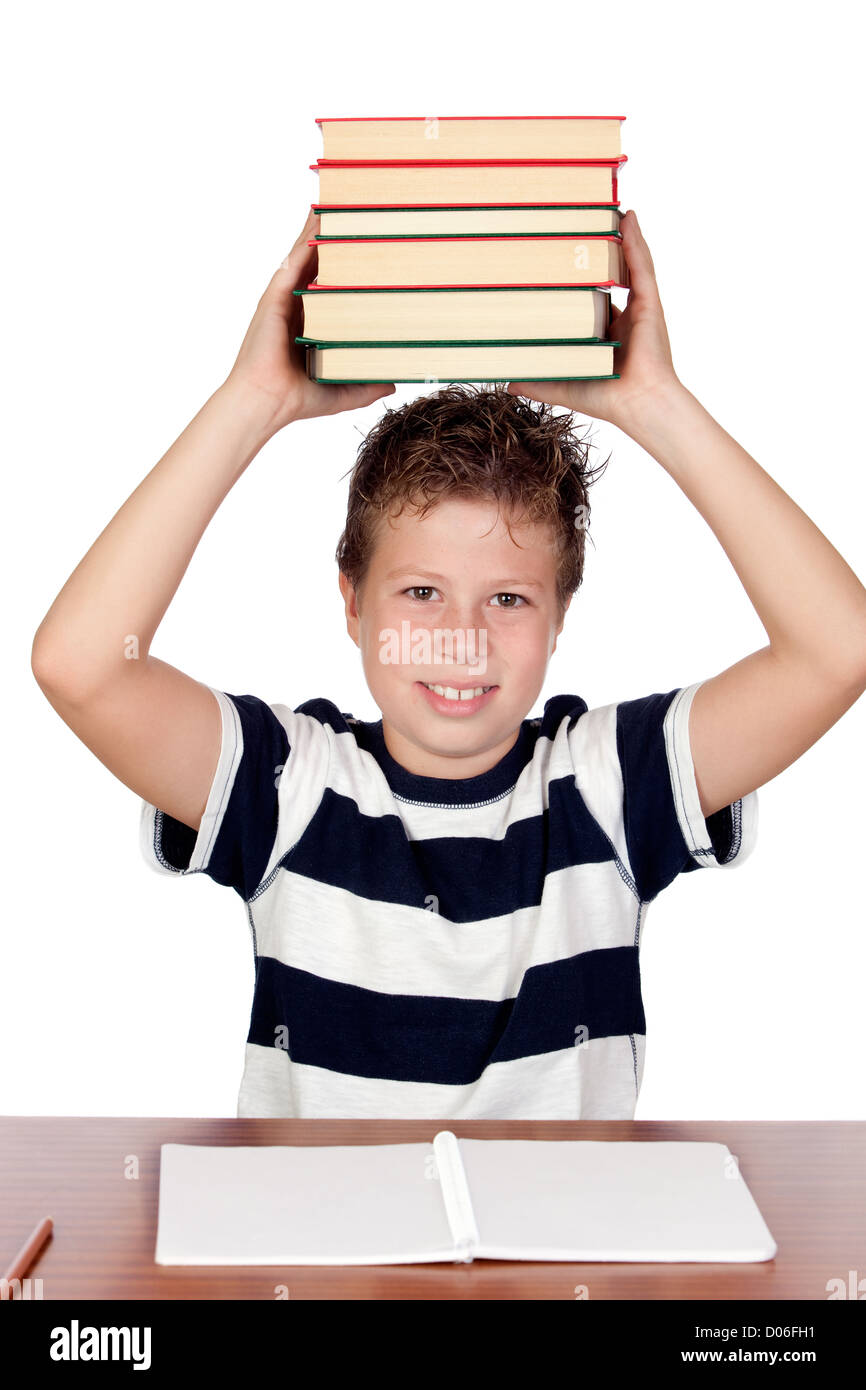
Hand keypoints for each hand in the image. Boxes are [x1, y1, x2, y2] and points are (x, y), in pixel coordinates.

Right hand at [223, 207, 395, 431]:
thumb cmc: (299, 399)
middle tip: (356, 208)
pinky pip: (294, 262)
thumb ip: (369, 384)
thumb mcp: (345, 390)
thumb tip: (395, 381)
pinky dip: (306, 241)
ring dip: (321, 227)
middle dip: (335, 235)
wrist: (267, 403)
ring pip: (306, 253)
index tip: (369, 243)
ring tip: (339, 199)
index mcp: (314, 320)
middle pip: (321, 260)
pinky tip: (318, 220)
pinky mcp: (276, 297)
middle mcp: (299, 303)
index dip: (350, 262)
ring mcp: (285, 297)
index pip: (334, 283)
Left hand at [506, 209, 681, 430]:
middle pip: (609, 274)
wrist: (638, 404)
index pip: (590, 299)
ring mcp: (638, 307)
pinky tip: (628, 218)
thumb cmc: (606, 399)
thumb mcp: (561, 385)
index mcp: (606, 334)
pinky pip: (641, 265)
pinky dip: (635, 240)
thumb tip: (505, 382)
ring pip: (627, 262)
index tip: (560, 261)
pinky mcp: (649, 302)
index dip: (579, 279)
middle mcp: (623, 317)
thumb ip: (535, 379)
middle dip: (599, 249)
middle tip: (581, 224)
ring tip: (606, 209)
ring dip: (619, 235)